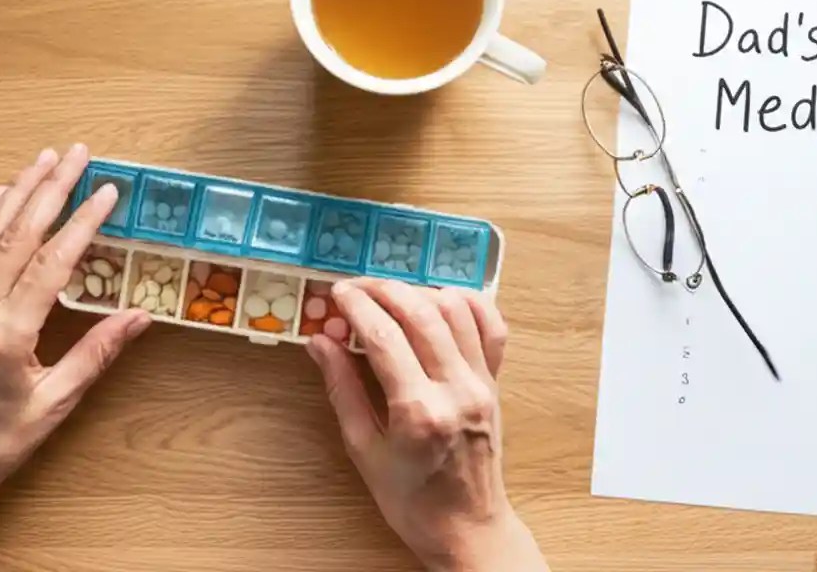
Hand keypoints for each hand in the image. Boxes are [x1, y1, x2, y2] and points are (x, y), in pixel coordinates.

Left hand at [0, 144, 150, 522]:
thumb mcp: (53, 406)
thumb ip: (95, 355)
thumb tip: (139, 316)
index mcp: (7, 332)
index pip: (52, 261)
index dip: (82, 222)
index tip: (108, 191)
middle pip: (18, 233)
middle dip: (50, 187)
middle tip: (78, 152)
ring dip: (17, 191)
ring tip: (43, 159)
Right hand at [306, 279, 547, 571]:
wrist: (467, 528)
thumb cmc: (411, 499)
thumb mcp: (363, 450)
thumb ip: (343, 389)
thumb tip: (319, 342)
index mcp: (418, 411)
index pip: (383, 336)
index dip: (356, 305)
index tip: (336, 292)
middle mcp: (456, 390)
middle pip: (421, 313)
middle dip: (383, 290)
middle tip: (356, 287)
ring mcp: (482, 383)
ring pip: (457, 311)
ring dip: (420, 291)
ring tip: (390, 295)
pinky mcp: (496, 383)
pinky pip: (491, 327)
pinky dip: (467, 304)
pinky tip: (440, 299)